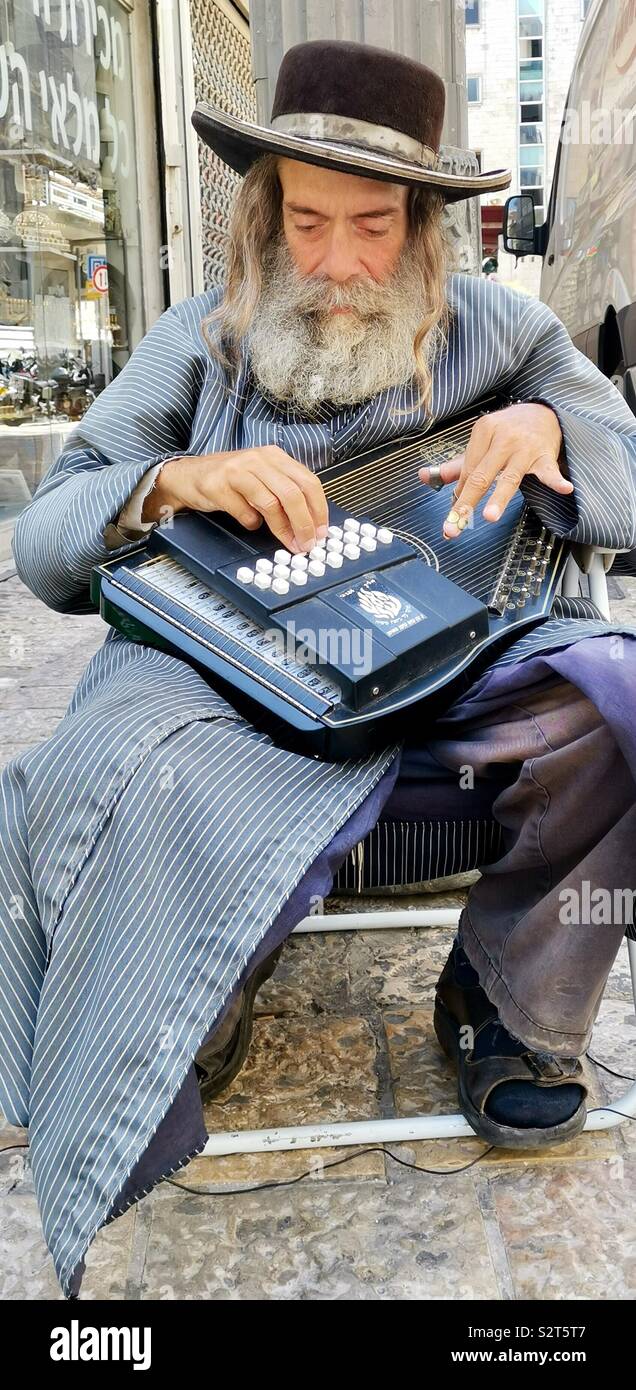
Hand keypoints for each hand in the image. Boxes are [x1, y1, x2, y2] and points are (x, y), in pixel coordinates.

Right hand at [142, 445, 328, 552]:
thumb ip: (285, 493)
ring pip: (272, 503)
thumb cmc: (230, 480)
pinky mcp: (219, 486)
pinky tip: (251, 524)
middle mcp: (258, 459)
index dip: (319, 510)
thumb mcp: (262, 478)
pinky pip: (245, 512)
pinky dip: (252, 524)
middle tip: (307, 543)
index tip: (322, 532)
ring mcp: (238, 471)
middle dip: (304, 524)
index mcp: (274, 456)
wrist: (190, 476)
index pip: (308, 482)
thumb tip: (311, 524)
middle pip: (292, 494)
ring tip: (287, 543)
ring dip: (283, 530)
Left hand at [417, 401, 572, 538]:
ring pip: (509, 477)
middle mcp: (503, 437)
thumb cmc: (507, 433)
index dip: (461, 494)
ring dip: (499, 497)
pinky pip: (549, 470)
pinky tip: (564, 488)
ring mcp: (525, 447)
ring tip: (489, 516)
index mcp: (483, 431)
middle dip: (467, 503)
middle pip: (482, 475)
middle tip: (455, 525)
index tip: (454, 517)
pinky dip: (556, 480)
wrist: (543, 413)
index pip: (468, 469)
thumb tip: (423, 477)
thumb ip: (455, 465)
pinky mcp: (545, 455)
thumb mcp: (481, 444)